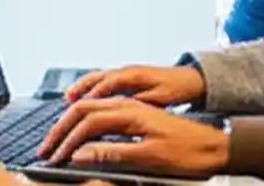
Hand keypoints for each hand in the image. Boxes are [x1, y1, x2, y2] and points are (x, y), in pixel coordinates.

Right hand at [38, 97, 228, 177]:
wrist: (217, 145)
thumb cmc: (189, 151)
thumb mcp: (151, 157)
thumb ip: (114, 153)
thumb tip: (81, 154)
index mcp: (131, 112)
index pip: (87, 122)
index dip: (68, 141)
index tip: (55, 159)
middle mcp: (130, 104)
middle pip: (84, 109)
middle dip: (61, 128)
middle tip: (46, 148)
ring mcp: (134, 107)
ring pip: (93, 106)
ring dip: (71, 120)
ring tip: (56, 135)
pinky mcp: (139, 113)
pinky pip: (104, 109)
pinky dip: (87, 116)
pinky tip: (84, 127)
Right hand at [65, 66, 204, 106]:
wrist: (190, 79)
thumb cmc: (177, 88)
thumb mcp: (160, 99)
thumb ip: (139, 102)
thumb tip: (120, 108)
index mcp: (134, 75)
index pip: (108, 83)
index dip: (93, 96)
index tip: (80, 108)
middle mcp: (126, 71)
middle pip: (96, 77)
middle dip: (79, 89)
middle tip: (66, 103)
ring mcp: (125, 72)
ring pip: (97, 77)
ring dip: (81, 87)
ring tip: (68, 99)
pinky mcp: (126, 78)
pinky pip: (102, 80)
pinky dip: (89, 87)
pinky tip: (84, 96)